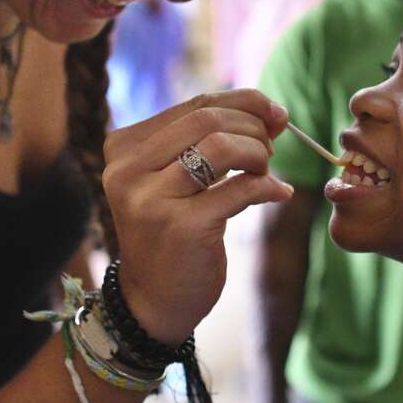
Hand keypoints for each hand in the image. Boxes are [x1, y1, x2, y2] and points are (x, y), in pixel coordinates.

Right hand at [102, 89, 292, 343]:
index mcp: (124, 148)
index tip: (276, 114)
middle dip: (253, 128)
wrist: (153, 300)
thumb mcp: (177, 178)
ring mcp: (152, 199)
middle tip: (271, 150)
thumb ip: (210, 141)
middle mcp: (129, 170)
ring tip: (265, 172)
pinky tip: (279, 194)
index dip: (244, 102)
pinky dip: (269, 187)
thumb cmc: (172, 231)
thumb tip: (273, 114)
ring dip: (258, 154)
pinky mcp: (182, 228)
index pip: (195, 105)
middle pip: (208, 119)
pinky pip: (240, 190)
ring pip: (222, 146)